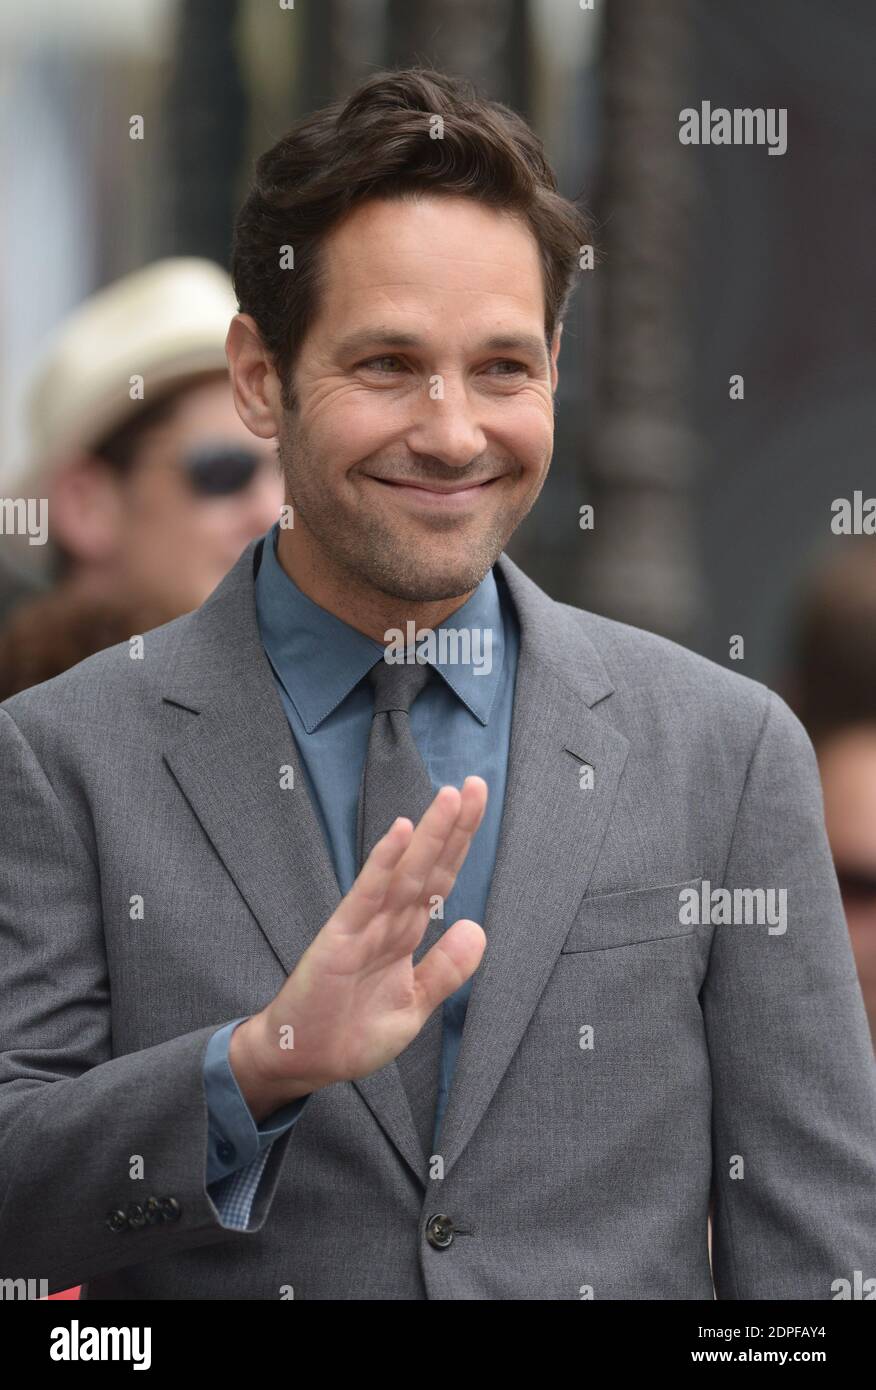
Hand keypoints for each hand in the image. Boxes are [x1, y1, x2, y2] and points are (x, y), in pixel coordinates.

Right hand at [231, 777, 487, 1116]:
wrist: (303, 1060)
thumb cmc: (351, 1032)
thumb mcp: (413, 1007)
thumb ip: (444, 970)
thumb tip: (478, 926)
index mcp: (405, 934)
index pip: (439, 880)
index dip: (459, 843)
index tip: (477, 803)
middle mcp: (387, 922)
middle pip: (428, 867)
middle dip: (452, 827)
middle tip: (474, 784)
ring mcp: (364, 927)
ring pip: (404, 874)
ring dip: (427, 835)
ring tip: (448, 797)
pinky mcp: (339, 939)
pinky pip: (367, 895)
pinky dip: (383, 864)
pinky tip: (400, 833)